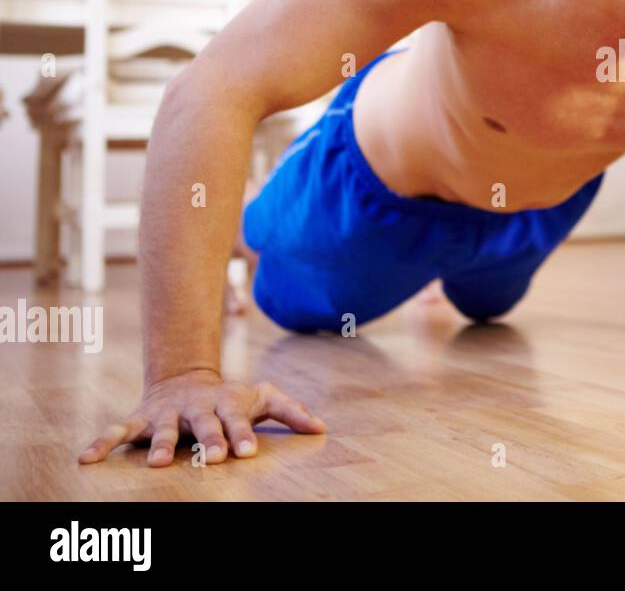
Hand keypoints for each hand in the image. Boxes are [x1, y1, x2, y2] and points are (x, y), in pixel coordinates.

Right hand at [78, 368, 326, 466]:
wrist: (185, 377)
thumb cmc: (231, 396)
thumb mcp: (261, 397)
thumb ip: (290, 411)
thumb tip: (321, 427)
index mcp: (226, 406)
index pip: (237, 422)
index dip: (243, 436)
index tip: (249, 453)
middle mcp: (196, 410)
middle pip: (204, 426)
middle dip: (208, 441)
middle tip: (213, 458)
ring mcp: (167, 414)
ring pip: (162, 430)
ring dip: (158, 445)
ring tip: (154, 463)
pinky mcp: (141, 418)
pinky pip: (118, 430)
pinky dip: (102, 442)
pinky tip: (86, 458)